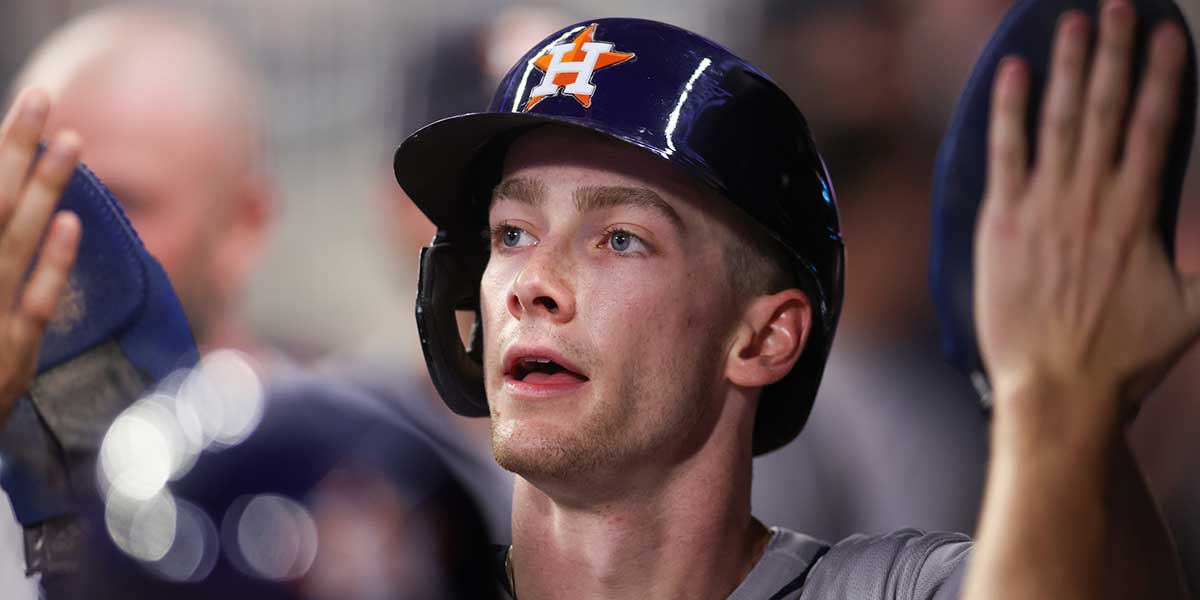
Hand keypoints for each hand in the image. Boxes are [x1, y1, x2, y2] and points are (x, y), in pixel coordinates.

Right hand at [0, 89, 82, 422]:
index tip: (28, 111)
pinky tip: (75, 223)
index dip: (0, 151)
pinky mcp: (8, 356)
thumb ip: (10, 249)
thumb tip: (48, 218)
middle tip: (42, 99)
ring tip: (71, 142)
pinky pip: (32, 303)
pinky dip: (53, 264)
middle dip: (15, 149)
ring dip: (43, 190)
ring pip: (13, 242)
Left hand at [975, 1, 1197, 424]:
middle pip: (1106, 108)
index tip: (1166, 33)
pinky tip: (1012, 70)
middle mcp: (1092, 197)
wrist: (1056, 386)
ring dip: (1067, 66)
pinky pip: (1005, 152)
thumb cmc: (1125, 355)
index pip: (1155, 125)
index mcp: (1138, 212)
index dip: (1162, 75)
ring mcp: (1043, 204)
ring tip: (1074, 22)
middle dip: (1114, 52)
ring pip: (1058, 119)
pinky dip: (1009, 109)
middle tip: (1117, 5)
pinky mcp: (1001, 220)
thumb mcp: (1196, 308)